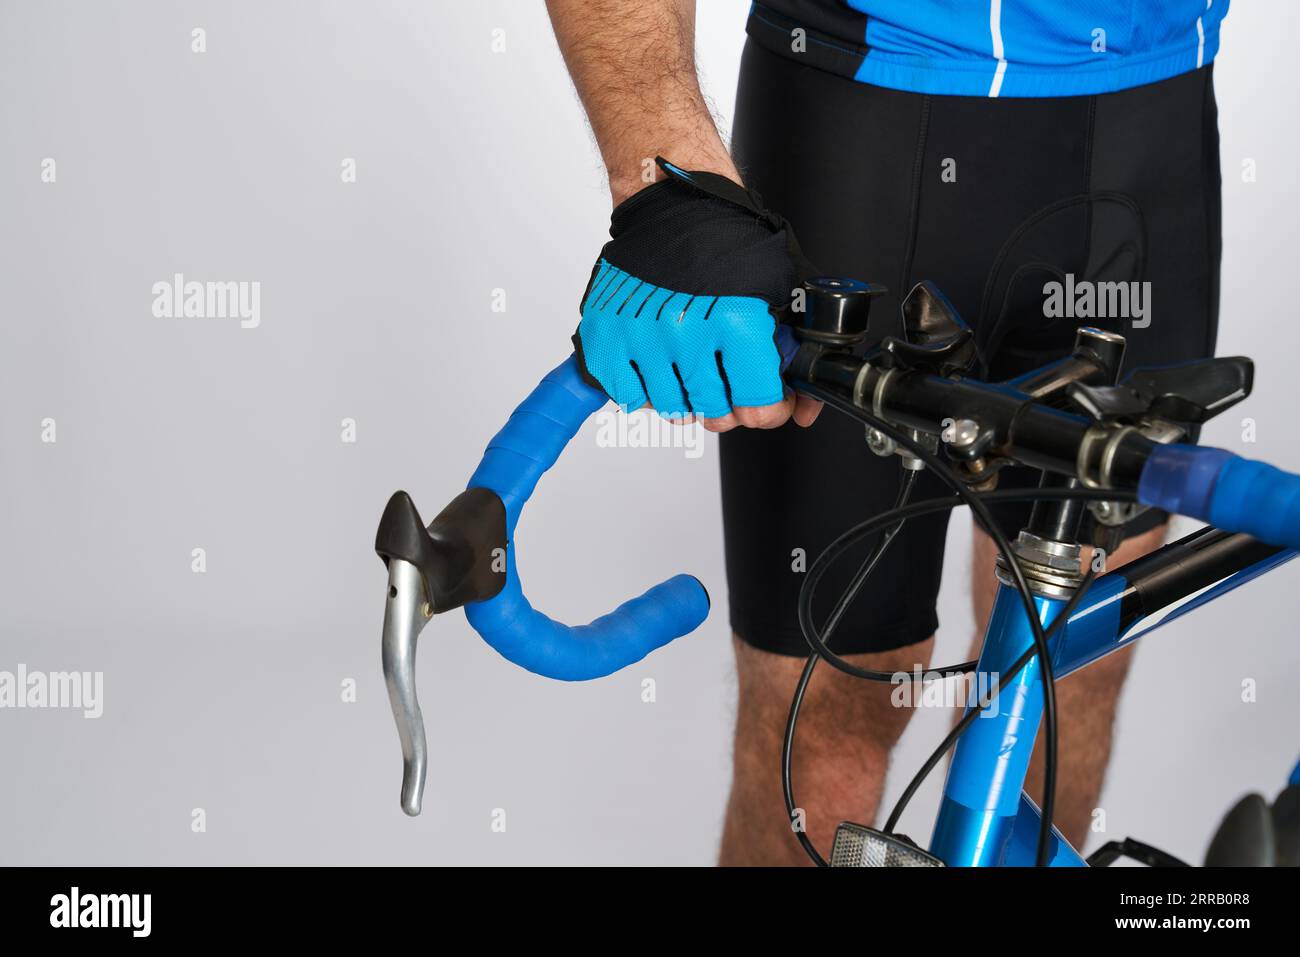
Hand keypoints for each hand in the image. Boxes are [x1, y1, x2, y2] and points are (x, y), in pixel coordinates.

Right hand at [574, 158, 822, 432]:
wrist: (674, 206)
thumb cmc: (727, 244)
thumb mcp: (782, 289)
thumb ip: (796, 352)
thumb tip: (803, 411)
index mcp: (736, 321)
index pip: (757, 406)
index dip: (767, 410)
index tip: (764, 403)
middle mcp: (687, 333)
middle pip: (714, 412)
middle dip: (725, 401)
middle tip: (723, 376)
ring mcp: (642, 339)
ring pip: (672, 409)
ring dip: (685, 394)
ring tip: (689, 361)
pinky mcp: (606, 340)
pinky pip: (629, 397)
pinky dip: (643, 387)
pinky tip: (657, 361)